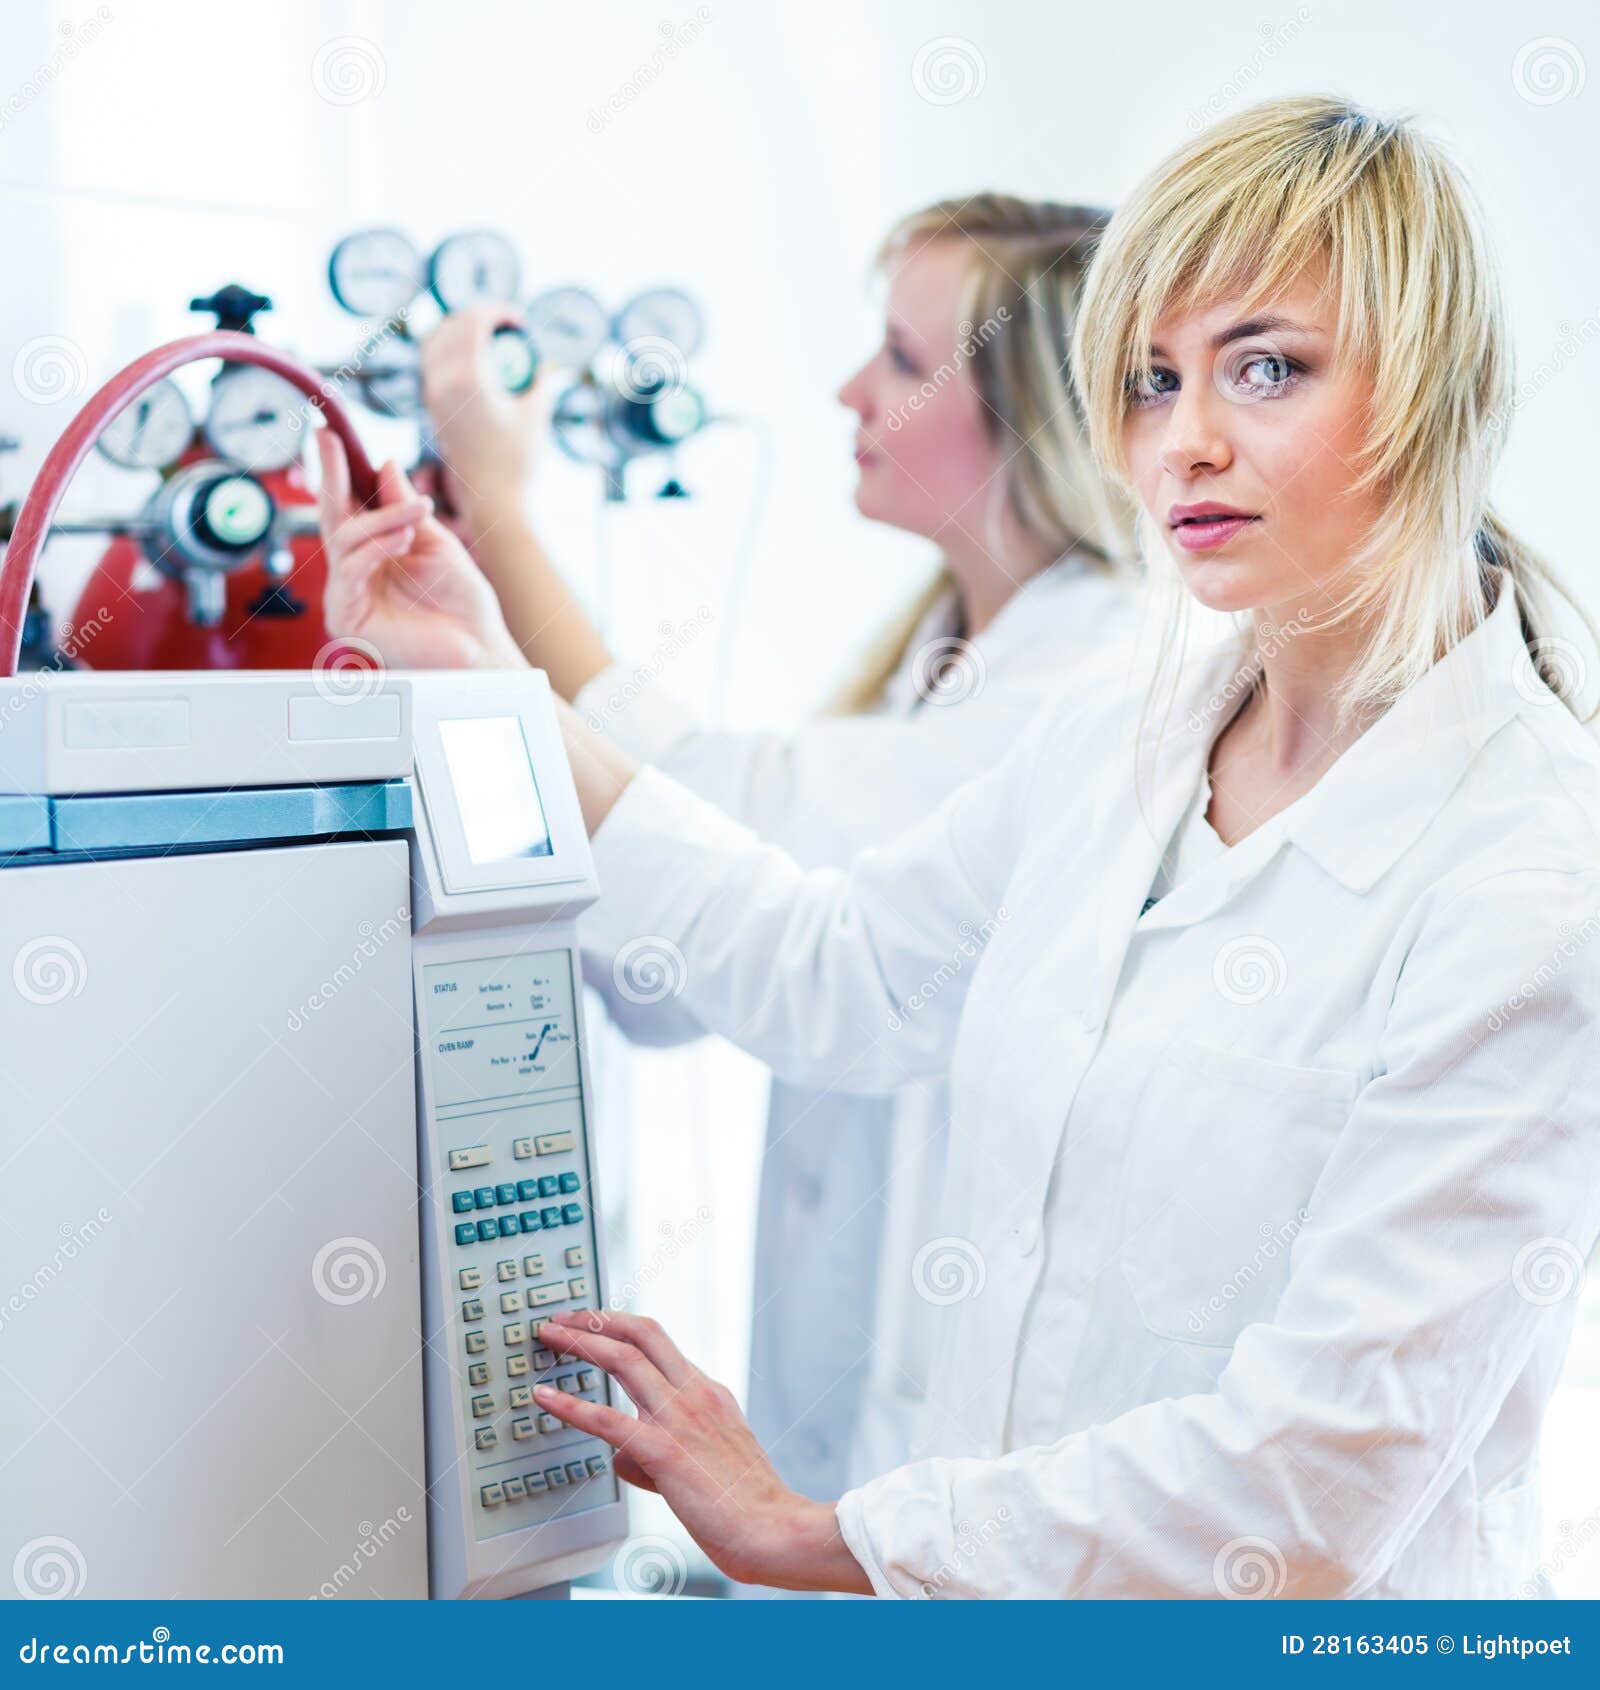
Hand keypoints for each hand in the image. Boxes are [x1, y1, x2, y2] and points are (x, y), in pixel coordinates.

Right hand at [316, 429, 524, 670]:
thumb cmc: (464, 605)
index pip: (348, 508)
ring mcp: (348, 596)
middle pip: (332, 518)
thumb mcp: (436, 541)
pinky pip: (350, 569)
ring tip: (418, 512)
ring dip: (382, 518)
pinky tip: (405, 540)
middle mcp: (356, 573)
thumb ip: (405, 506)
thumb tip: (385, 465)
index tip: (329, 436)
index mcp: (376, 554)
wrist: (481, 648)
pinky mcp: (346, 617)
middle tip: (329, 439)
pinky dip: (377, 547)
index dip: (338, 472)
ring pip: (344, 539)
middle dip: (332, 475)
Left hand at [422, 305, 546, 539]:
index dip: (496, 311)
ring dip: (459, 331)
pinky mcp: (431, 407)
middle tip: (503, 323)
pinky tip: (474, 360)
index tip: (518, 319)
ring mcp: (432, 395)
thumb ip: (542, 383)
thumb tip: (547, 364)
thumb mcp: (537, 416)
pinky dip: (450, 351)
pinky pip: (433, 364)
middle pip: (451, 327)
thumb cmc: (518, 460)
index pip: (473, 324)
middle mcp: (442, 383)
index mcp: (468, 379)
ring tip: (487, 337)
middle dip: (476, 316)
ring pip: (434, 343)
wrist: (491, 499)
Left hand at [532, 1310, 871, 1593]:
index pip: (658, 1341)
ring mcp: (680, 1419)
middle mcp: (694, 1394)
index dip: (619, 1325)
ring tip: (549, 1338)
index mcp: (708, 1392)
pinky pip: (608, 1419)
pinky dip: (571, 1405)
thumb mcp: (710, 1458)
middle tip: (562, 1318)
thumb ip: (664, 1445)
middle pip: (640, 1332)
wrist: (773, 1530)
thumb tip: (622, 1455)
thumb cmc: (745, 1504)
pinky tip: (545, 1398)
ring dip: (579, 1343)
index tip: (590, 1323)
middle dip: (596, 1318)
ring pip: (623, 1361)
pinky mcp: (665, 1451)